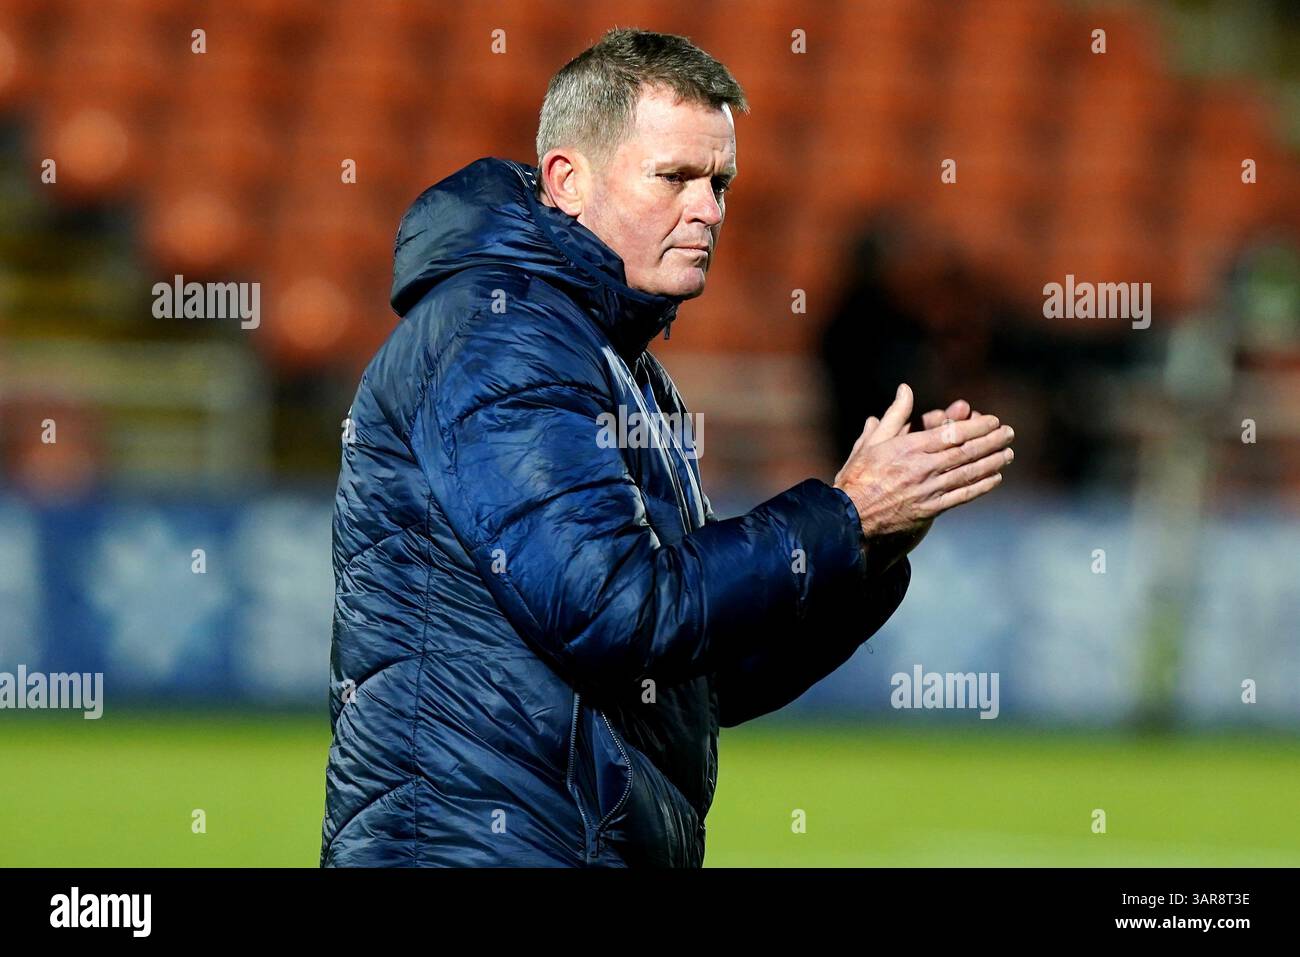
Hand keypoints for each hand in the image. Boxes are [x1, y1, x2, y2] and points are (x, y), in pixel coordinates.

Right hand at [833, 384, 1014, 569]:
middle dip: (991, 441)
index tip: (993, 421)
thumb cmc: (858, 477)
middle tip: (1009, 433)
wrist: (850, 517)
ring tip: (1008, 454)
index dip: (977, 427)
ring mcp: (929, 490)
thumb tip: (905, 389)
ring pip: (968, 473)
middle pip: (966, 452)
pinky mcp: (931, 509)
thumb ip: (894, 415)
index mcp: (910, 448)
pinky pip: (962, 495)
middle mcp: (923, 467)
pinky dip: (981, 486)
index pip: (952, 433)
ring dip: (992, 462)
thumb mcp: (872, 441)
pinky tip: (995, 478)